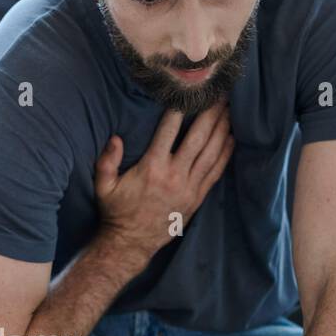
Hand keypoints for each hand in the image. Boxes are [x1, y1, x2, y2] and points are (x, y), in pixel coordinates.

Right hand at [93, 100, 233, 270]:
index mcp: (152, 168)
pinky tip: (232, 138)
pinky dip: (226, 154)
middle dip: (210, 113)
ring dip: (222, 128)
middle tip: (220, 93)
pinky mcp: (196, 198)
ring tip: (229, 109)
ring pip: (211, 152)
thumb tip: (115, 138)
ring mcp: (188, 187)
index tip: (187, 91)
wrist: (130, 243)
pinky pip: (216, 172)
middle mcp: (174, 175)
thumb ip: (106, 161)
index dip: (179, 110)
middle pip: (198, 137)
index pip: (168, 131)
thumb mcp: (103, 186)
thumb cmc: (116, 212)